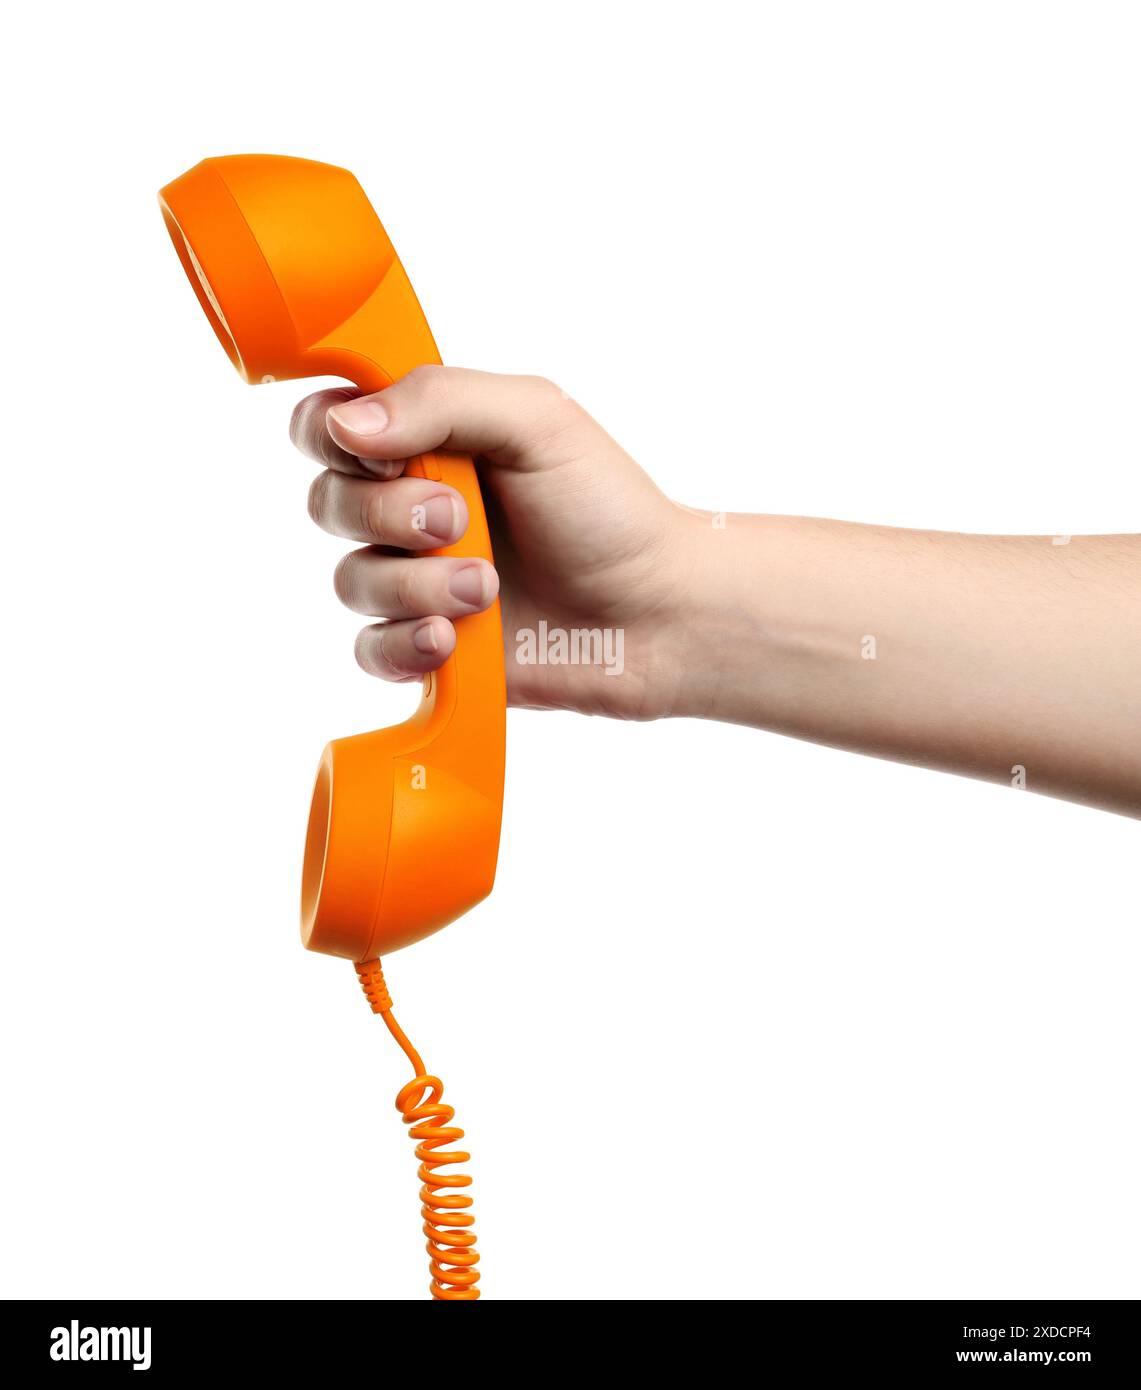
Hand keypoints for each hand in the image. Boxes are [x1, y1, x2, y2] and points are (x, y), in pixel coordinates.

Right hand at [290, 366, 698, 718]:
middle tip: (460, 522)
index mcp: (428, 440)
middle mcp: (411, 507)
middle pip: (330, 504)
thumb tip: (345, 422)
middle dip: (388, 514)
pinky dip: (405, 644)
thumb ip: (439, 400)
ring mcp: (417, 580)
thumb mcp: (537, 420)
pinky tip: (454, 638)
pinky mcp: (430, 647)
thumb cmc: (609, 508)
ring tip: (485, 589)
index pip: (327, 424)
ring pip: (352, 581)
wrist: (657, 612)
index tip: (386, 453)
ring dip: (415, 584)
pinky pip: (370, 650)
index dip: (333, 436)